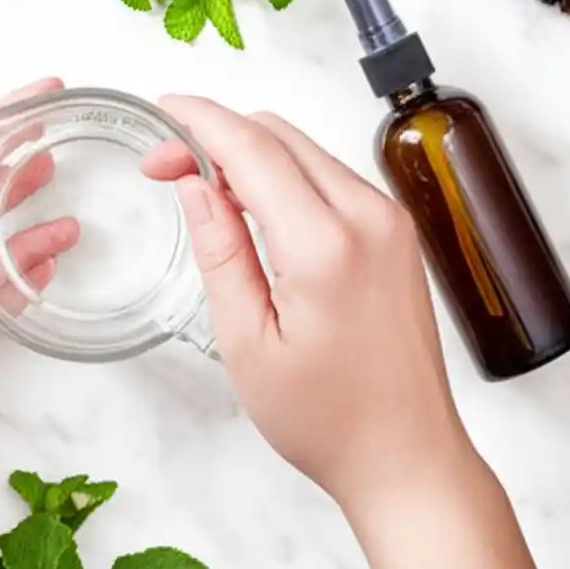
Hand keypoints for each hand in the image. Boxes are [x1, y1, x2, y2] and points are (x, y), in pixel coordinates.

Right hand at [143, 96, 535, 568]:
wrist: (408, 456)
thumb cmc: (329, 419)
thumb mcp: (248, 342)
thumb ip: (220, 253)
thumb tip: (196, 184)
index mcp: (326, 246)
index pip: (252, 147)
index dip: (198, 122)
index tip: (161, 112)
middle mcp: (369, 218)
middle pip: (280, 135)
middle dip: (217, 135)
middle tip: (166, 168)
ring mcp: (391, 222)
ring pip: (306, 151)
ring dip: (251, 154)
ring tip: (204, 192)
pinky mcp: (397, 235)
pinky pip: (332, 178)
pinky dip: (286, 176)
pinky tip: (253, 208)